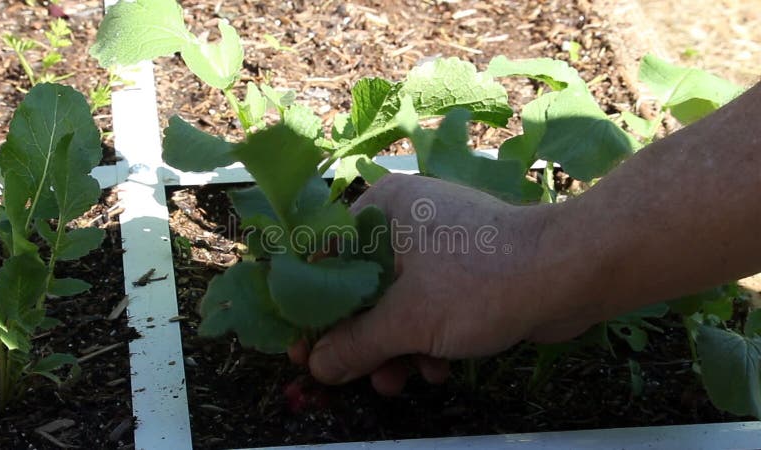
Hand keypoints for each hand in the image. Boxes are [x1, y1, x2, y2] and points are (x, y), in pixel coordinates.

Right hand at [290, 174, 600, 394]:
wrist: (568, 275)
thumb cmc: (478, 282)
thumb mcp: (405, 320)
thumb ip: (353, 345)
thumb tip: (317, 367)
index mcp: (381, 209)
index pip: (325, 258)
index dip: (309, 309)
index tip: (302, 348)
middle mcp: (404, 219)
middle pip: (360, 287)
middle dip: (358, 339)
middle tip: (346, 376)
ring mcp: (436, 243)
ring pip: (395, 303)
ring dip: (393, 348)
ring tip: (395, 383)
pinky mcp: (463, 269)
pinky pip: (428, 306)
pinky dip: (426, 339)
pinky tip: (436, 369)